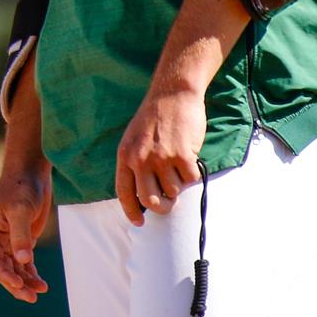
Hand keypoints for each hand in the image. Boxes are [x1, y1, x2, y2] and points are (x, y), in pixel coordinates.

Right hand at [0, 166, 51, 302]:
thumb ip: (20, 236)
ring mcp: (9, 242)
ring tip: (40, 291)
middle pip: (4, 269)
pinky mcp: (22, 241)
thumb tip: (23, 260)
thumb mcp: (20, 209)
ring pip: (15, 269)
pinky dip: (32, 274)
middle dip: (16, 284)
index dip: (4, 275)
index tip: (18, 285)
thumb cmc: (20, 186)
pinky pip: (25, 264)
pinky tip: (41, 284)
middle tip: (31, 297)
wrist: (31, 172)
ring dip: (26, 282)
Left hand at [114, 86, 205, 225]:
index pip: (124, 192)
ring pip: (173, 191)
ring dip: (179, 183)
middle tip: (169, 202)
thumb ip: (135, 163)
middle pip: (150, 201)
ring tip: (178, 164)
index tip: (139, 223)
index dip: (131, 211)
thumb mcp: (134, 138)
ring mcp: (161, 158)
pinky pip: (190, 180)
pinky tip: (189, 156)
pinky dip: (192, 174)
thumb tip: (143, 195)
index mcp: (125, 155)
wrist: (172, 94)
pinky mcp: (182, 156)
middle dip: (161, 207)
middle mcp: (140, 160)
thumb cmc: (155, 117)